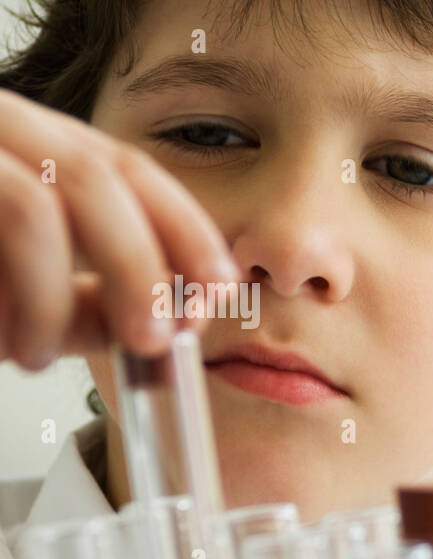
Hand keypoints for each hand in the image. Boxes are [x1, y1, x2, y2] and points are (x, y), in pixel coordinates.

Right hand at [0, 88, 240, 369]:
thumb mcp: (23, 286)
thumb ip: (90, 301)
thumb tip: (171, 324)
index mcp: (23, 140)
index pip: (126, 165)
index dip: (185, 226)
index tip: (223, 287)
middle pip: (89, 175)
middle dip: (140, 265)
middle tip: (157, 338)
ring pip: (29, 205)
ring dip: (54, 299)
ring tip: (42, 357)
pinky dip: (5, 301)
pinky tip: (2, 342)